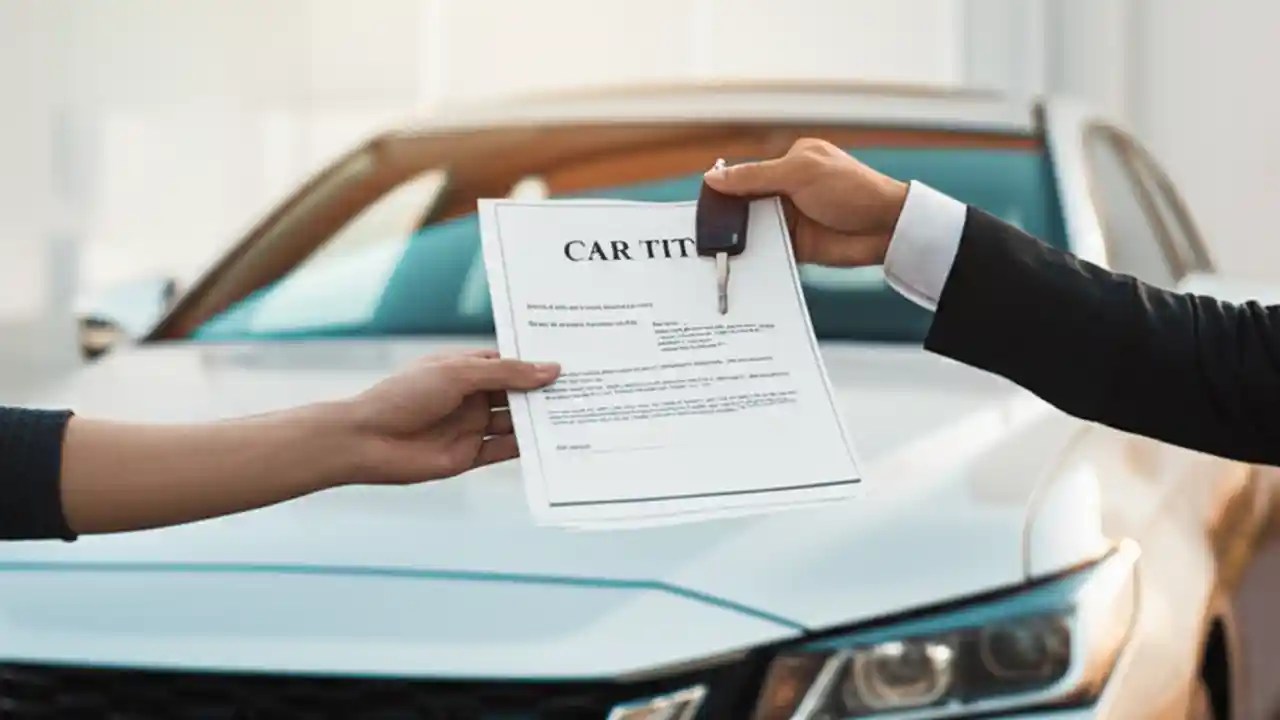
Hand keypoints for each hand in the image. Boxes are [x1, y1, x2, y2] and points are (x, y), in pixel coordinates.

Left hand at [343, 350, 559, 483]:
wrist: (367, 440)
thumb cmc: (404, 395)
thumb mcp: (458, 374)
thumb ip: (506, 374)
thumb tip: (549, 371)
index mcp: (466, 369)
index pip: (511, 363)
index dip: (538, 363)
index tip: (573, 359)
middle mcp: (472, 396)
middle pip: (518, 394)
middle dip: (546, 392)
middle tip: (586, 388)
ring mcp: (472, 426)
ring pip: (515, 422)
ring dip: (542, 420)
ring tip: (579, 414)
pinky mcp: (469, 455)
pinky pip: (505, 450)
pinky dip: (528, 447)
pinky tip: (553, 442)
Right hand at [703, 138, 909, 266]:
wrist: (885, 228)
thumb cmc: (853, 190)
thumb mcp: (799, 173)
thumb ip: (755, 176)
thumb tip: (715, 176)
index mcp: (790, 164)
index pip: (747, 174)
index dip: (725, 188)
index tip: (703, 202)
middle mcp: (788, 191)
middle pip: (746, 204)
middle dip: (729, 217)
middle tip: (705, 230)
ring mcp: (792, 219)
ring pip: (755, 229)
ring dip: (741, 238)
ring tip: (719, 250)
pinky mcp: (797, 246)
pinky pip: (769, 251)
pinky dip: (757, 256)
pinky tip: (740, 262)